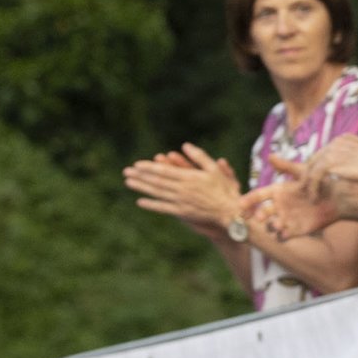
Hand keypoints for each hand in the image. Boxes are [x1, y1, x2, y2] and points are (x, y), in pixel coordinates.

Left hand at [122, 142, 241, 234]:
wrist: (230, 211)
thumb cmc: (224, 189)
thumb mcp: (215, 169)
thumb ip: (200, 157)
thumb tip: (185, 145)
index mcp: (189, 177)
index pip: (164, 171)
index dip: (149, 168)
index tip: (137, 164)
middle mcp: (183, 189)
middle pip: (157, 182)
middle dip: (140, 176)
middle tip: (126, 171)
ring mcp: (181, 202)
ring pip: (157, 193)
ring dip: (142, 188)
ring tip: (128, 182)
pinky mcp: (183, 213)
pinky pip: (164, 208)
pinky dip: (151, 205)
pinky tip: (140, 202)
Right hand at [242, 171, 340, 239]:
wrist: (338, 198)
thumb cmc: (320, 182)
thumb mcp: (303, 173)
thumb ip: (286, 166)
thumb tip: (270, 156)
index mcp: (278, 191)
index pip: (259, 195)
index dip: (249, 200)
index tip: (239, 204)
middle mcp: (280, 206)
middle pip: (263, 212)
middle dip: (258, 215)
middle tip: (256, 218)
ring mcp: (287, 218)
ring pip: (274, 223)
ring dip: (272, 225)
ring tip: (275, 225)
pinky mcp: (297, 229)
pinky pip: (287, 234)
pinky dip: (283, 235)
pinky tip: (283, 234)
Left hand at [294, 133, 357, 197]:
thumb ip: (356, 157)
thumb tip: (355, 164)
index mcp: (343, 139)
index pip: (324, 153)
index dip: (319, 167)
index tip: (318, 179)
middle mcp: (335, 143)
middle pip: (315, 159)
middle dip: (309, 175)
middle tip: (308, 188)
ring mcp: (331, 152)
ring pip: (312, 168)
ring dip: (309, 183)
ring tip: (311, 196)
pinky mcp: (329, 162)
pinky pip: (315, 176)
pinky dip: (312, 187)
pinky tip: (314, 196)